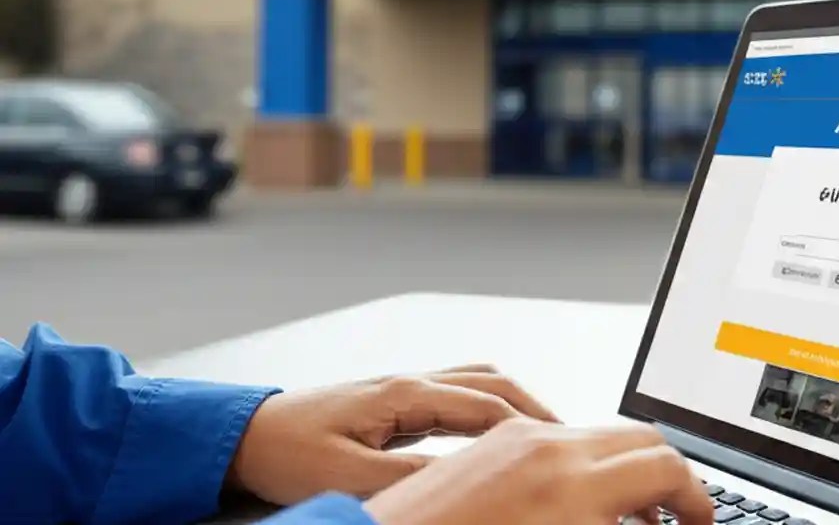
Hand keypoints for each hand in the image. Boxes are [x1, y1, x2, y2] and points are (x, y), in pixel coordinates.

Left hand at [225, 364, 556, 504]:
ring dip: (515, 401)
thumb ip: (412, 477)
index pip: (486, 406)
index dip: (529, 427)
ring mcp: (404, 388)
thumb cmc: (286, 451)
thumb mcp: (349, 475)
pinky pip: (458, 393)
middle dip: (535, 408)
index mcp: (404, 394)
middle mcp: (410, 382)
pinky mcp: (396, 400)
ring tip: (542, 431)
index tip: (560, 445)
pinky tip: (494, 430)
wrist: (246, 434)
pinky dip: (489, 406)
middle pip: (493, 383)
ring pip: (478, 381)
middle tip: (568, 436)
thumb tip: (466, 480)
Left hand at [364, 418, 713, 524]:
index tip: (700, 523)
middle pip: (641, 439)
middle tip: (673, 521)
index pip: (666, 468)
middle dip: (668, 479)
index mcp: (569, 483)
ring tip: (625, 516)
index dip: (696, 499)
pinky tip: (575, 501)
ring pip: (600, 435)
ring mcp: (515, 437)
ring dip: (626, 470)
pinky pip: (560, 437)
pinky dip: (586, 464)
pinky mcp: (491, 440)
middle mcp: (546, 446)